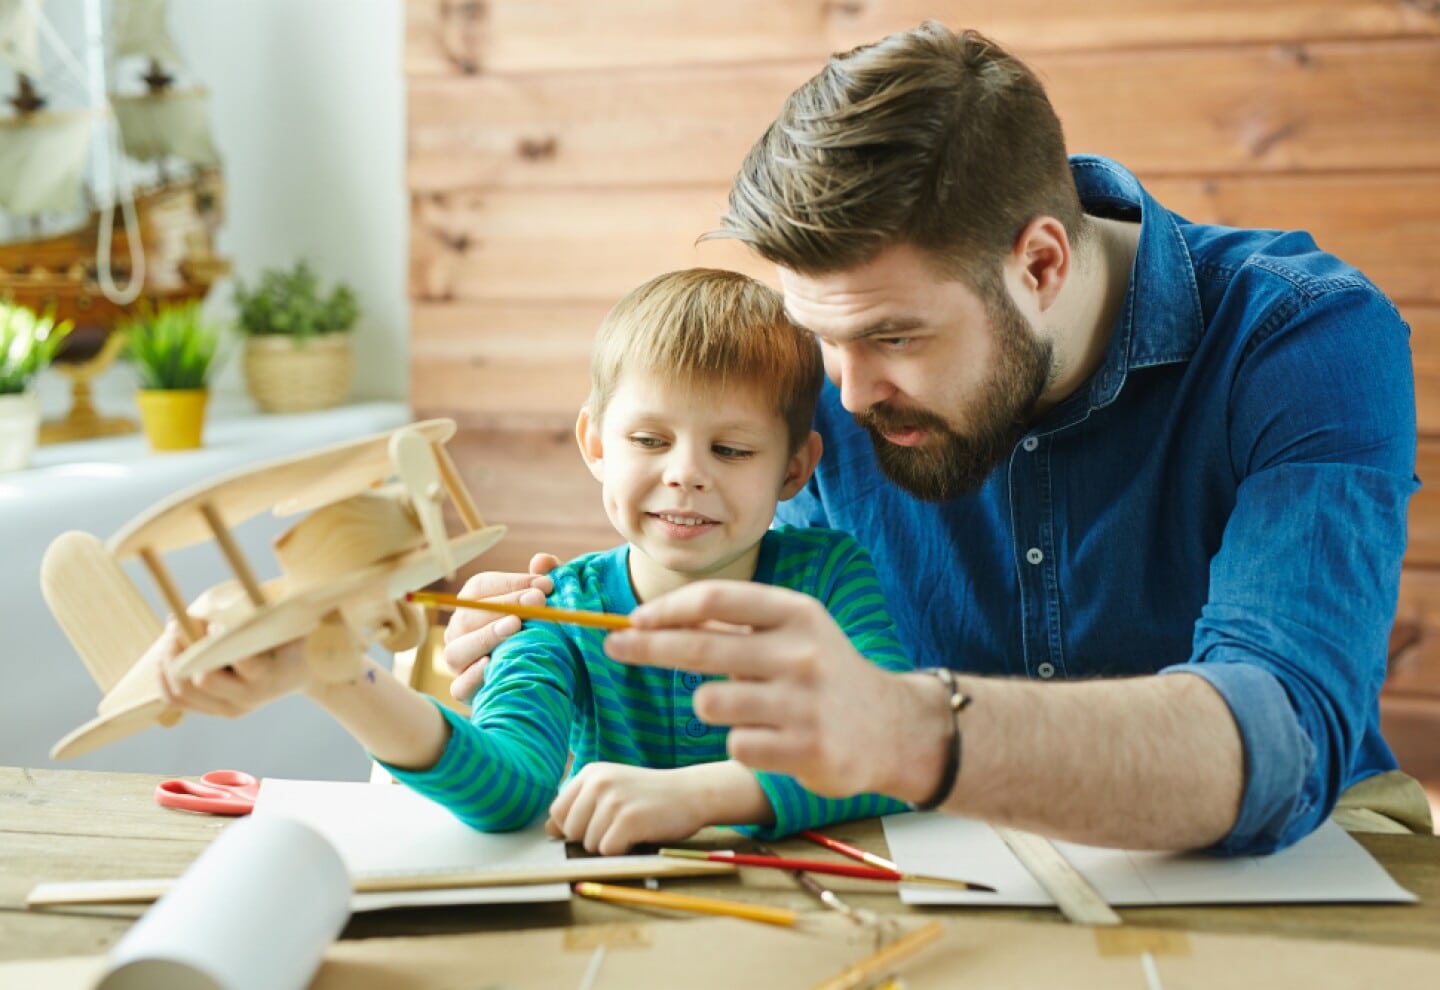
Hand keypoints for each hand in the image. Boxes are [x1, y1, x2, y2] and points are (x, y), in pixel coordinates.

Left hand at [155, 620, 309, 717]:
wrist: (305, 671)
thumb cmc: (291, 637)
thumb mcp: (284, 623)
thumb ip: (253, 614)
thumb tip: (205, 607)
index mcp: (270, 675)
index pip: (241, 662)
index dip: (221, 639)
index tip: (214, 620)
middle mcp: (250, 697)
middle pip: (204, 679)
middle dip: (185, 648)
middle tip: (181, 623)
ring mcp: (232, 707)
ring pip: (184, 691)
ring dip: (170, 660)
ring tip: (172, 635)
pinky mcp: (216, 711)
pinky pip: (177, 700)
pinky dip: (163, 679)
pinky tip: (165, 657)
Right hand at [443, 552, 558, 702]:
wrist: (544, 679)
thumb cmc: (541, 632)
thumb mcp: (546, 605)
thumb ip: (545, 581)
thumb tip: (542, 561)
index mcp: (473, 605)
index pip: (480, 587)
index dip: (511, 583)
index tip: (545, 584)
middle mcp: (459, 632)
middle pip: (469, 615)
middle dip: (505, 605)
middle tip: (538, 601)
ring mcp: (459, 663)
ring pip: (458, 650)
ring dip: (486, 636)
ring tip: (515, 626)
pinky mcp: (465, 693)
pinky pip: (459, 686)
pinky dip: (472, 676)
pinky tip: (491, 664)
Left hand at [545, 763, 714, 854]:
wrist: (690, 793)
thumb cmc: (648, 796)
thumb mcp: (611, 791)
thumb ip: (580, 806)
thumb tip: (548, 830)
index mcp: (590, 773)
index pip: (557, 812)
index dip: (574, 826)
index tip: (598, 822)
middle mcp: (598, 782)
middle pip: (570, 831)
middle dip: (591, 837)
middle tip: (619, 825)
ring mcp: (614, 800)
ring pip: (589, 843)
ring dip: (609, 845)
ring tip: (631, 828)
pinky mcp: (629, 819)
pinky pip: (608, 851)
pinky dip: (622, 851)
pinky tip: (639, 835)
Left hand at [604, 582, 924, 798]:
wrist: (893, 727)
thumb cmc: (825, 672)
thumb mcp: (794, 631)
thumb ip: (735, 625)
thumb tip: (653, 620)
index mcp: (796, 613)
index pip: (715, 600)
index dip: (666, 610)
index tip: (633, 620)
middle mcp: (801, 652)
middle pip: (700, 648)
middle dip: (646, 647)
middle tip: (613, 647)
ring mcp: (804, 703)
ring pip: (710, 704)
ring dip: (709, 706)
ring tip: (739, 707)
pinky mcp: (805, 750)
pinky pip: (736, 745)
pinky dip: (741, 743)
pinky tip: (770, 739)